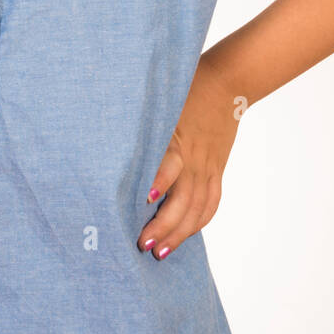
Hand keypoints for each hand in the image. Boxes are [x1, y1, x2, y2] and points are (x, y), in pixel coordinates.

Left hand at [137, 52, 242, 259]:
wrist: (227, 82)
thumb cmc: (186, 87)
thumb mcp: (160, 99)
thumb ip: (141, 120)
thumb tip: (106, 135)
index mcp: (179, 137)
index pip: (170, 164)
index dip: (160, 182)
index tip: (145, 200)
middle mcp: (195, 156)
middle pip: (184, 197)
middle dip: (165, 224)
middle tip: (143, 243)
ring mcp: (209, 165)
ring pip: (198, 206)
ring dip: (180, 232)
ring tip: (161, 252)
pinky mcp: (217, 169)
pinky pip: (212, 201)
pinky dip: (200, 221)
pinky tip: (185, 235)